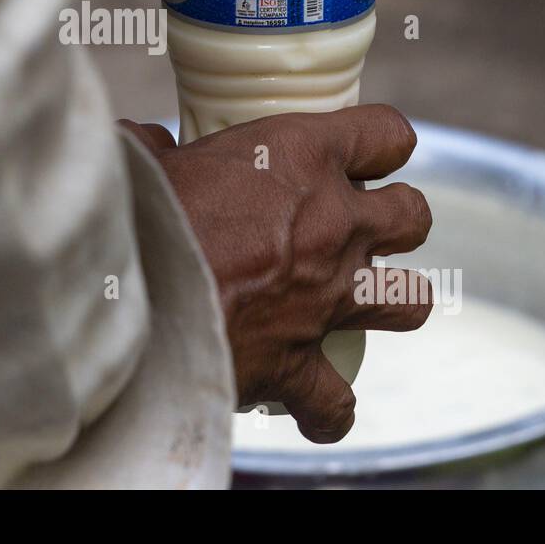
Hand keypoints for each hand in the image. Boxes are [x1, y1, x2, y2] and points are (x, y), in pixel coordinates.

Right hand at [120, 106, 432, 442]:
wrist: (132, 299)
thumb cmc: (141, 213)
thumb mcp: (148, 160)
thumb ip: (156, 148)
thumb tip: (143, 143)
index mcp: (304, 155)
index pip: (386, 134)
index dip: (382, 142)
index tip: (366, 152)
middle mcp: (334, 224)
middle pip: (412, 215)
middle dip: (398, 220)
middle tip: (360, 225)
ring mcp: (327, 297)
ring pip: (409, 300)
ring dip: (391, 301)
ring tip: (360, 302)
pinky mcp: (299, 363)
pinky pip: (337, 399)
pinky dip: (328, 408)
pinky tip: (317, 410)